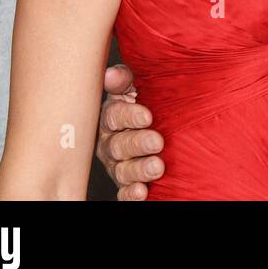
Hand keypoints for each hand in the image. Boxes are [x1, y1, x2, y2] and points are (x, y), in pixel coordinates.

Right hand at [97, 63, 164, 200]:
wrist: (157, 124)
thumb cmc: (145, 102)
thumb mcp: (136, 86)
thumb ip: (125, 80)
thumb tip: (111, 74)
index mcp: (111, 117)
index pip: (114, 116)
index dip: (129, 116)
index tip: (147, 116)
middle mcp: (110, 143)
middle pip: (118, 145)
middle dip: (137, 144)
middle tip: (157, 142)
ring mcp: (117, 165)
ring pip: (122, 170)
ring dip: (139, 170)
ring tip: (157, 167)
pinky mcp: (126, 184)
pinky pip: (124, 192)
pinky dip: (131, 193)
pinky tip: (142, 192)